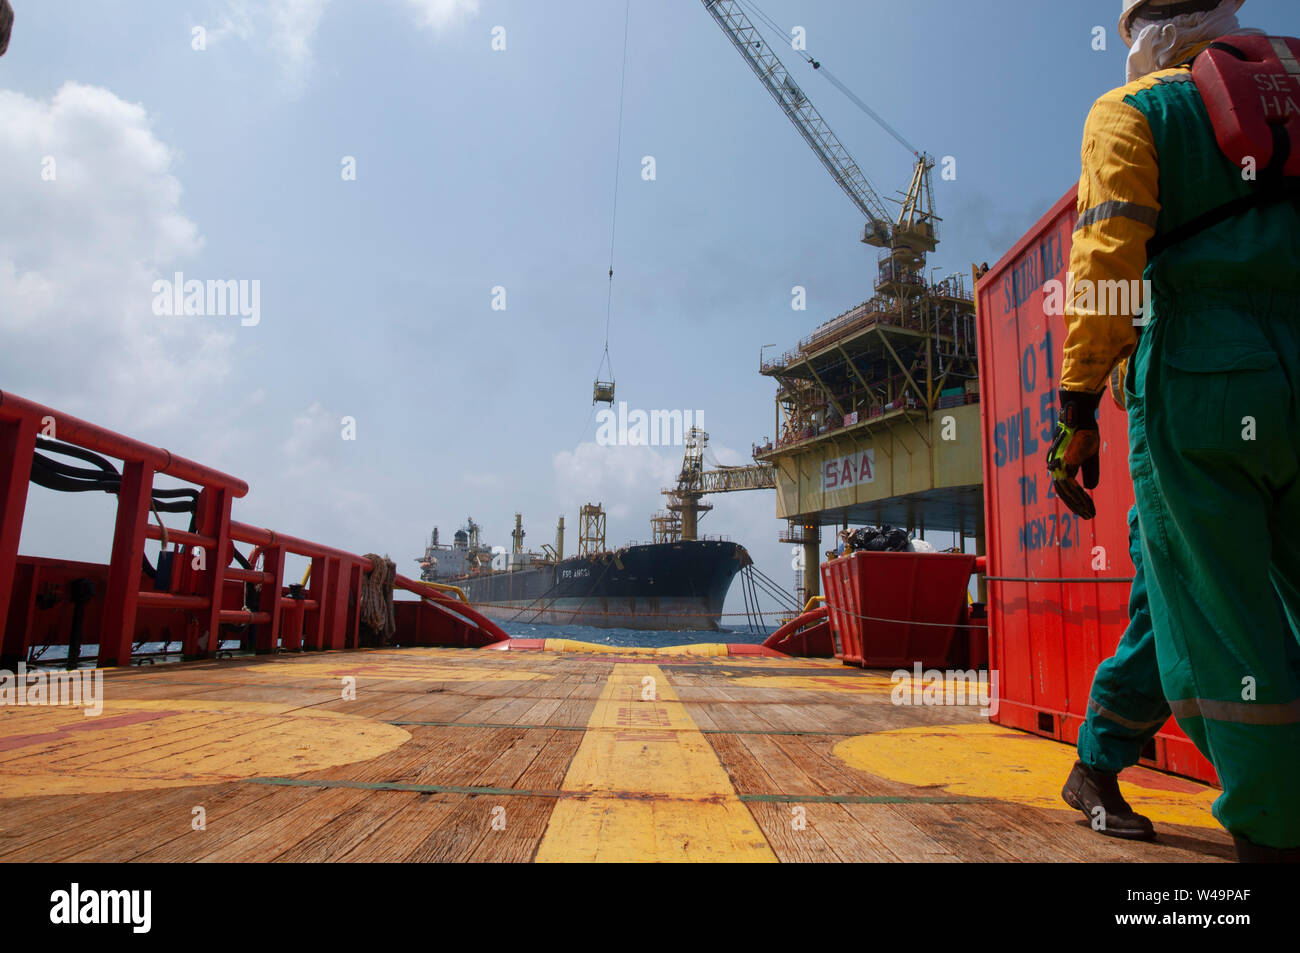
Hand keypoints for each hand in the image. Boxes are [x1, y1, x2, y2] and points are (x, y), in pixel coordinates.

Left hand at [1046, 390, 1101, 519]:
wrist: (1081, 417)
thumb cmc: (1085, 433)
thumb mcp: (1090, 456)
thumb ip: (1089, 472)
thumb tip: (1090, 488)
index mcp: (1059, 465)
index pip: (1064, 488)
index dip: (1074, 499)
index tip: (1084, 509)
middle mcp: (1055, 467)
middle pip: (1064, 493)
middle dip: (1076, 506)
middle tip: (1088, 516)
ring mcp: (1058, 466)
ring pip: (1067, 492)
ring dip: (1079, 504)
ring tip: (1090, 514)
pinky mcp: (1064, 464)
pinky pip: (1071, 485)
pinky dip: (1080, 496)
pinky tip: (1088, 504)